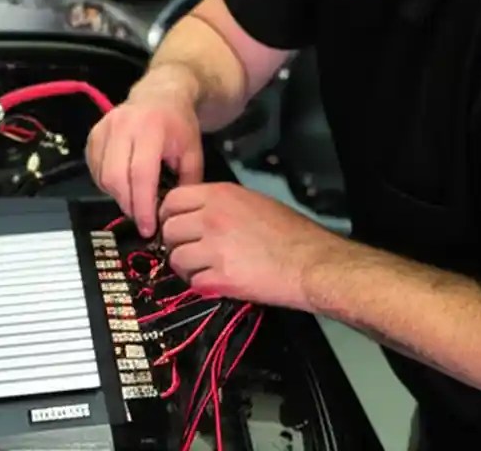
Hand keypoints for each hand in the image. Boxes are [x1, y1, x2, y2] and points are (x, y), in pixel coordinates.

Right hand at [86, 88, 202, 236]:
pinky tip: (123, 184)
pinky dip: (107, 184)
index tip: (148, 227)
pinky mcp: (93, 134)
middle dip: (129, 205)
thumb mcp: (193, 153)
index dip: (143, 205)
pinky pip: (94, 169)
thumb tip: (172, 215)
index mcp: (152, 128)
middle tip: (142, 218)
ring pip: (103, 176)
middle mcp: (123, 125)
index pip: (141, 174)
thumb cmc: (179, 125)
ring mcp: (104, 128)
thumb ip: (186, 184)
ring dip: (118, 196)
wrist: (161, 95)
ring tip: (135, 199)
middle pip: (116, 177)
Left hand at [158, 182, 339, 309]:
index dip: (168, 214)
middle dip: (175, 243)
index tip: (173, 224)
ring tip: (203, 269)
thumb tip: (198, 212)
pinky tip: (216, 282)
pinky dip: (202, 285)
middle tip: (188, 250)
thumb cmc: (292, 234)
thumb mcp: (253, 202)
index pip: (172, 199)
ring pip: (176, 258)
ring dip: (186, 267)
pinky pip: (193, 282)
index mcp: (220, 196)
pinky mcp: (220, 277)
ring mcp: (214, 248)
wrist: (312, 263)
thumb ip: (221, 204)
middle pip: (169, 230)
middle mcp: (212, 218)